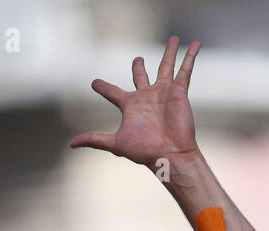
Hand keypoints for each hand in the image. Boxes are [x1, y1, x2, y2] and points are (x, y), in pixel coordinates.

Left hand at [71, 36, 201, 167]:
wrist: (169, 154)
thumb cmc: (144, 150)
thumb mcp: (115, 143)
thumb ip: (95, 140)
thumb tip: (71, 144)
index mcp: (130, 106)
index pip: (112, 92)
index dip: (103, 87)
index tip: (94, 83)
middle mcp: (146, 97)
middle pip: (141, 75)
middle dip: (139, 66)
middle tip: (138, 59)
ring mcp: (163, 93)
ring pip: (166, 66)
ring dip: (170, 52)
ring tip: (173, 38)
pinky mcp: (179, 92)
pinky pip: (185, 70)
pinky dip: (191, 57)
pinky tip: (196, 44)